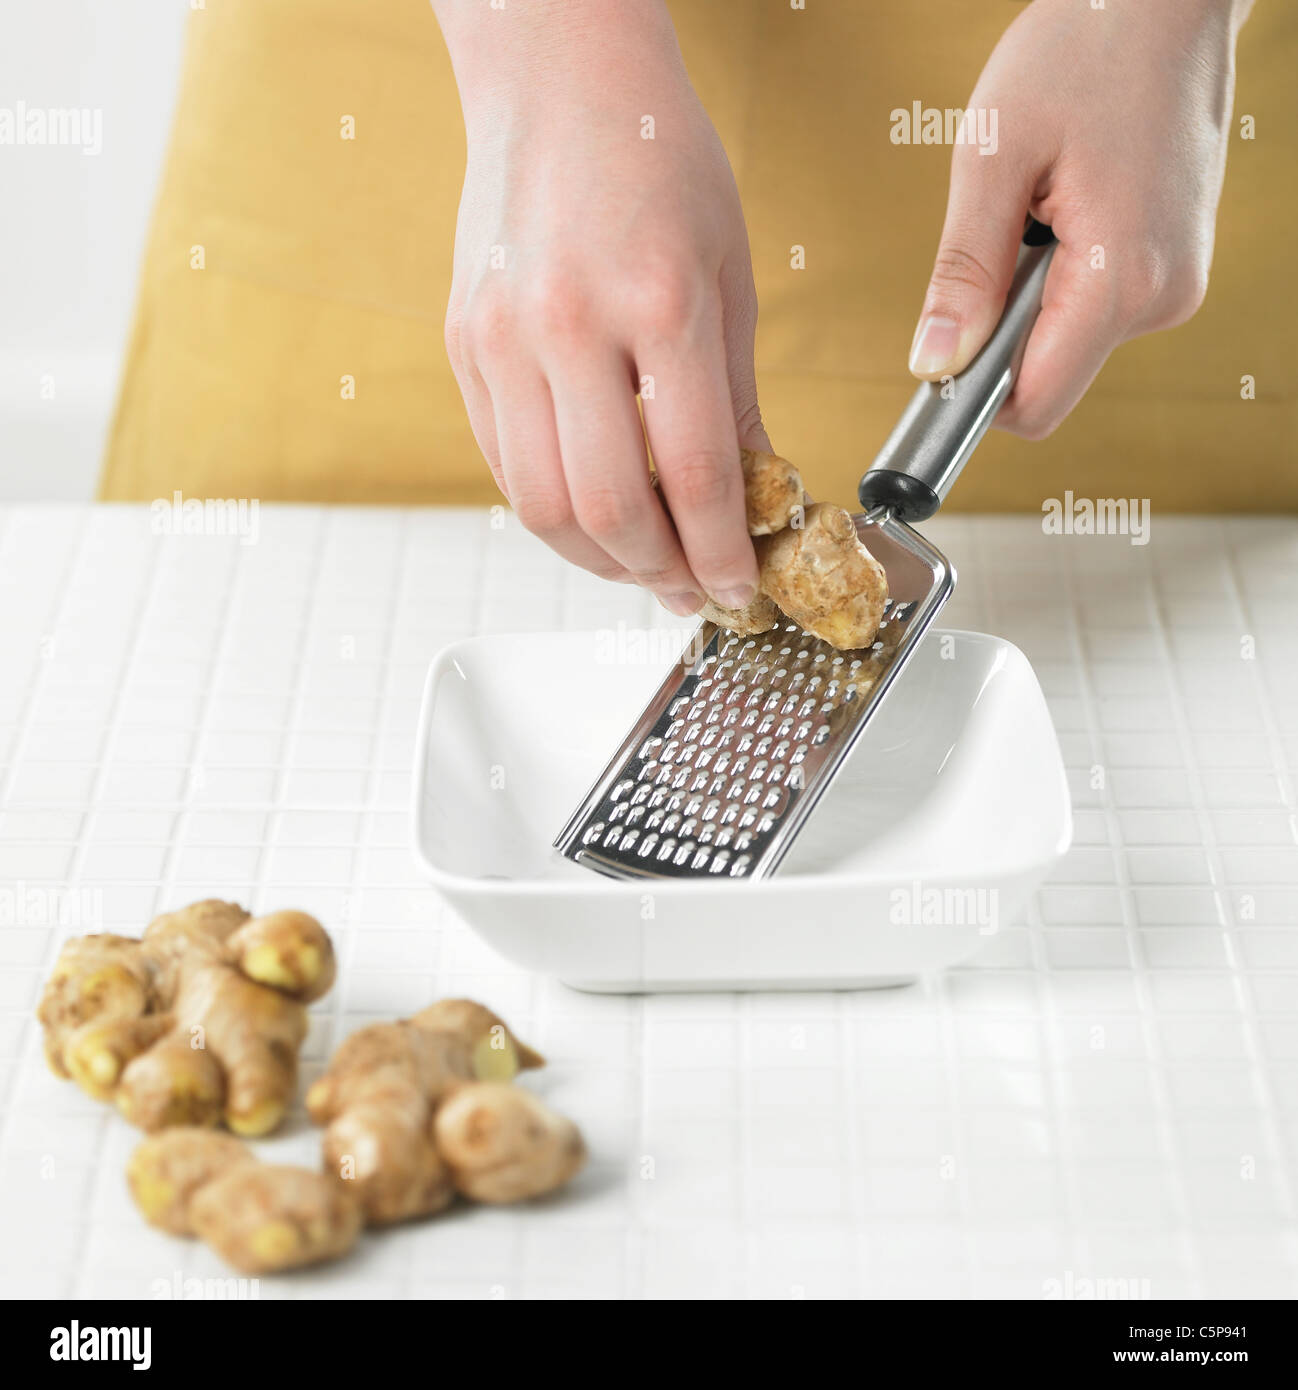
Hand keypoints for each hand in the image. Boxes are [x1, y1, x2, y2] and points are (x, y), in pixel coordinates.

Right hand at [435, 0, 764, 614]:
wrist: (559, 84)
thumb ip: (737, 400)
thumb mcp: (730, 275)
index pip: (692, 474)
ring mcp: (502, 337)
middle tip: (690, 589)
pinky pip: (504, 465)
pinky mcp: (465, 345)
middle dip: (659, 572)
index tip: (740, 586)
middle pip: (608, 508)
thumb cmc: (658, 161)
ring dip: (598, 560)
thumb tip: (757, 497)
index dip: (721, 552)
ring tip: (641, 566)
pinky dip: (551, 512)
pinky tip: (590, 517)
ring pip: (542, 506)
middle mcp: (569, 323)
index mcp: (659, 300)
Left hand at [909, 0, 1252, 438]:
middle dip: (1001, 335)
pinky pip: (1094, 306)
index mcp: (1122, 282)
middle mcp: (1164, 298)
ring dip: (1031, 297)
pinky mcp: (1173, 265)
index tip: (936, 364)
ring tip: (1039, 207)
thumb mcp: (994, 158)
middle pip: (1049, 378)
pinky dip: (1060, 276)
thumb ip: (964, 274)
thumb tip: (934, 362)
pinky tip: (1064, 207)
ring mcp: (1176, 284)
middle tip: (993, 243)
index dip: (974, 398)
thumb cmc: (1086, 47)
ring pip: (1069, 342)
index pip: (1035, 405)